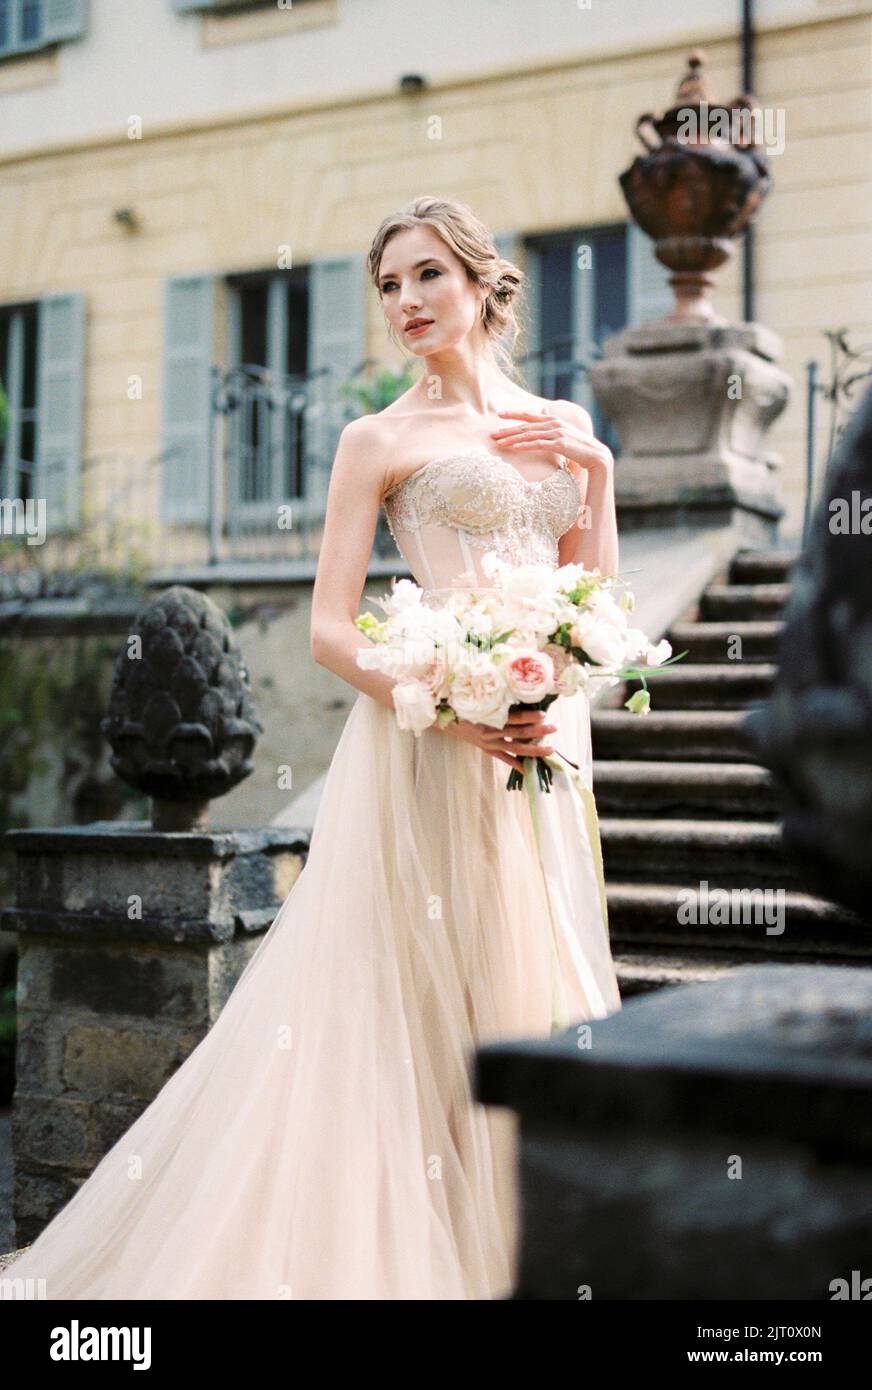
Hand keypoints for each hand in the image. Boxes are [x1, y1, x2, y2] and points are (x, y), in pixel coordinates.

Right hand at [441, 708, 556, 773]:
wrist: (446, 719)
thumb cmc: (464, 706)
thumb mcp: (479, 701)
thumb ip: (497, 702)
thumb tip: (520, 696)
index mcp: (489, 719)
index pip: (513, 718)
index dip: (529, 717)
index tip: (543, 714)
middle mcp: (491, 733)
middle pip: (519, 733)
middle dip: (538, 731)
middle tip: (554, 728)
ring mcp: (490, 744)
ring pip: (516, 749)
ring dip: (534, 750)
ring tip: (550, 749)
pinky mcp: (488, 750)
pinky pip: (505, 759)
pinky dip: (517, 765)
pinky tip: (528, 769)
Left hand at [490, 408, 612, 479]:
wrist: (596, 455)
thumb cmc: (577, 447)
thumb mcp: (563, 435)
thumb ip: (551, 429)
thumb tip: (542, 424)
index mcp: (553, 420)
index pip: (529, 416)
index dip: (514, 414)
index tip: (499, 415)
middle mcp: (553, 423)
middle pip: (525, 426)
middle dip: (508, 430)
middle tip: (493, 435)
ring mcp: (557, 433)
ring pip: (529, 435)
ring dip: (512, 439)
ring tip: (499, 443)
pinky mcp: (560, 444)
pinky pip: (539, 444)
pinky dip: (526, 445)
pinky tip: (515, 448)